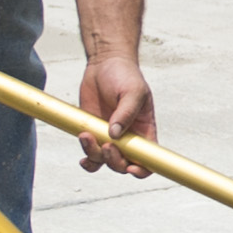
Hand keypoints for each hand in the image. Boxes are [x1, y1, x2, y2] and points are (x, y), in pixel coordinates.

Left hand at [75, 51, 157, 174]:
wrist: (104, 64)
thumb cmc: (125, 75)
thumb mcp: (132, 91)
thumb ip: (126, 112)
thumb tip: (114, 135)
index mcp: (145, 131)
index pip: (149, 159)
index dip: (142, 169)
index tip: (131, 167)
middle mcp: (128, 138)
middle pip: (124, 164)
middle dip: (115, 161)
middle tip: (107, 145)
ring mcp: (110, 138)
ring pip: (104, 161)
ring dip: (95, 155)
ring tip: (87, 135)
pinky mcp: (93, 133)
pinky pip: (91, 155)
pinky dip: (87, 159)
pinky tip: (83, 156)